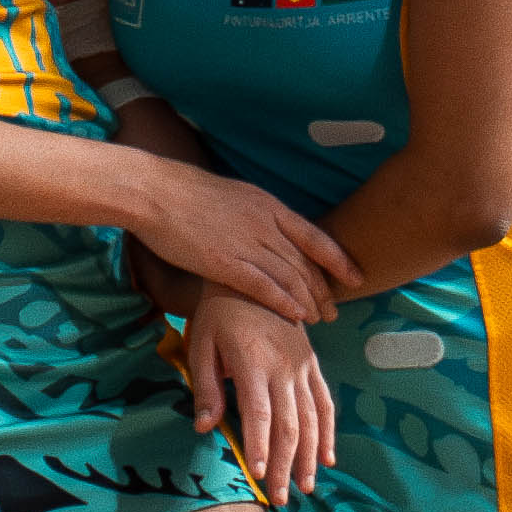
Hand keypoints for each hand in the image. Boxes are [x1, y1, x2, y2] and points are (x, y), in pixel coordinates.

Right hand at [126, 156, 357, 322]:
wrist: (155, 192)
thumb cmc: (187, 195)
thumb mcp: (235, 197)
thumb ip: (257, 216)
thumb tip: (270, 231)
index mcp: (268, 206)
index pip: (315, 237)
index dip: (339, 260)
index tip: (355, 278)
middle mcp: (264, 224)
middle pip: (306, 262)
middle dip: (325, 290)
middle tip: (335, 311)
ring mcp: (246, 243)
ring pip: (290, 277)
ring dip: (308, 301)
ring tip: (319, 319)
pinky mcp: (224, 262)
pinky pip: (263, 286)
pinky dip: (284, 302)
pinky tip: (296, 316)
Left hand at [172, 283, 331, 501]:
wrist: (255, 272)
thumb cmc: (219, 310)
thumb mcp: (201, 342)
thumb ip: (206, 387)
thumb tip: (204, 428)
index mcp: (253, 362)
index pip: (259, 413)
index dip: (259, 446)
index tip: (257, 475)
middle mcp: (284, 367)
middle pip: (289, 425)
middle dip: (284, 465)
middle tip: (278, 498)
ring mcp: (302, 366)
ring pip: (312, 419)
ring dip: (309, 457)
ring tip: (305, 488)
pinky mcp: (312, 363)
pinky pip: (325, 401)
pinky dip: (328, 432)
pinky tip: (327, 459)